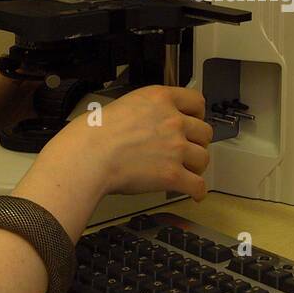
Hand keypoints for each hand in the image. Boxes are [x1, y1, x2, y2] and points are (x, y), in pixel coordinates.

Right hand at [33, 86, 211, 201]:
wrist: (89, 155)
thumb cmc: (95, 133)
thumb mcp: (125, 104)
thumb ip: (148, 111)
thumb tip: (152, 122)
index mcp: (161, 99)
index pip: (197, 101)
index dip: (198, 114)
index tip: (195, 120)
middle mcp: (173, 121)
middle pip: (204, 131)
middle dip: (198, 142)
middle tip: (188, 150)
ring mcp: (176, 148)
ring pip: (203, 158)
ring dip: (197, 166)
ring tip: (188, 171)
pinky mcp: (172, 174)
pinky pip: (197, 185)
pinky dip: (198, 191)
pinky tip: (194, 193)